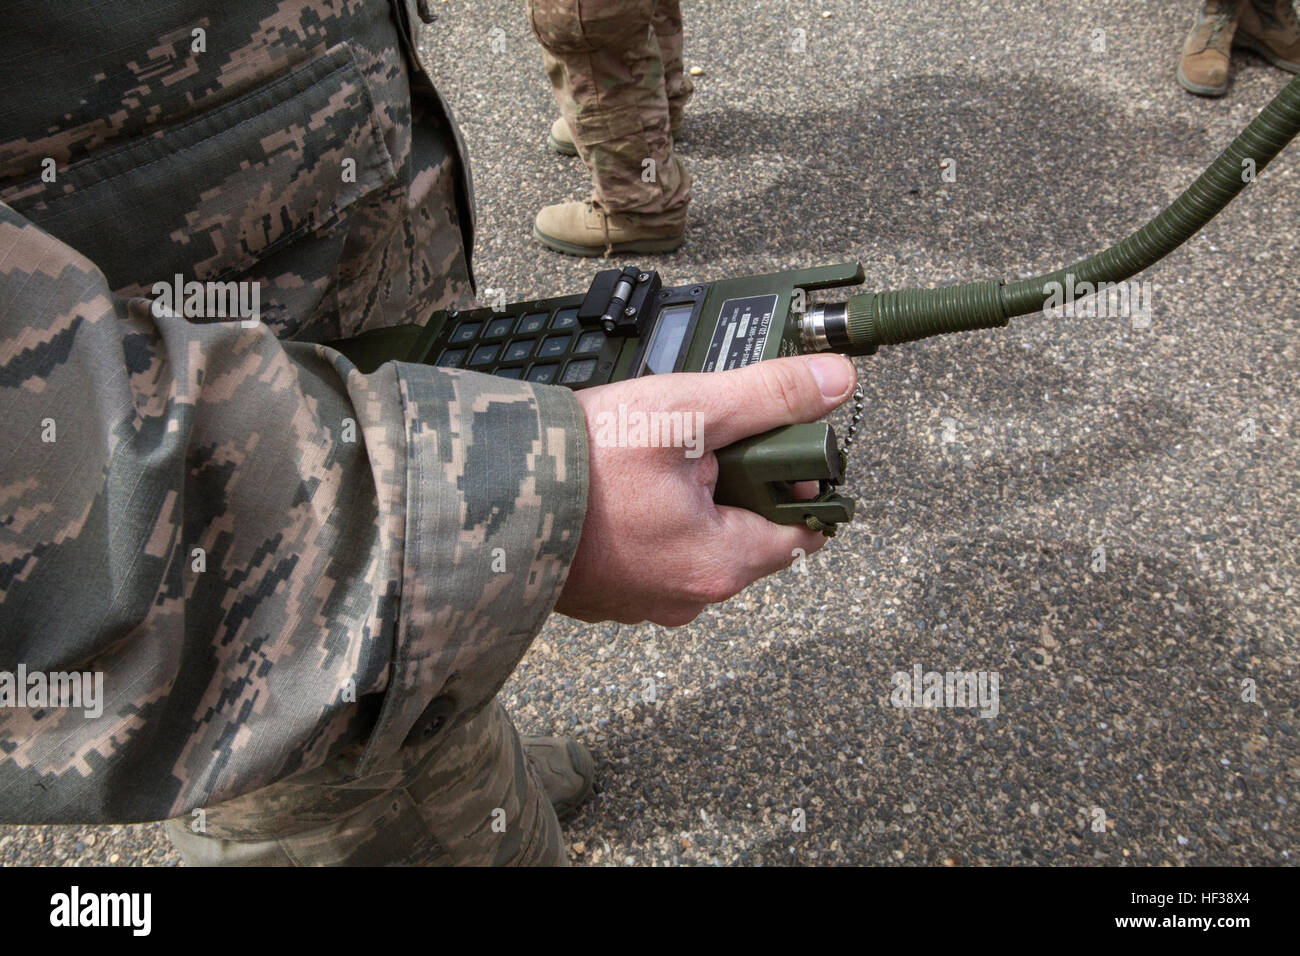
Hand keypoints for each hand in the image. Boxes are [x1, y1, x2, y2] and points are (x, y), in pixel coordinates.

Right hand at [555, 354, 856, 625]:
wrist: (485, 495)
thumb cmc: (582, 463)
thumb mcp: (686, 412)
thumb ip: (767, 397)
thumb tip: (836, 382)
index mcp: (720, 564)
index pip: (802, 532)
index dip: (799, 482)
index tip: (777, 446)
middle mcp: (687, 598)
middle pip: (747, 535)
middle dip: (735, 485)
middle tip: (698, 441)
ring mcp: (642, 601)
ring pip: (696, 543)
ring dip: (689, 501)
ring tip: (652, 458)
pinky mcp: (607, 594)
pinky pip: (651, 555)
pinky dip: (648, 522)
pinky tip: (622, 488)